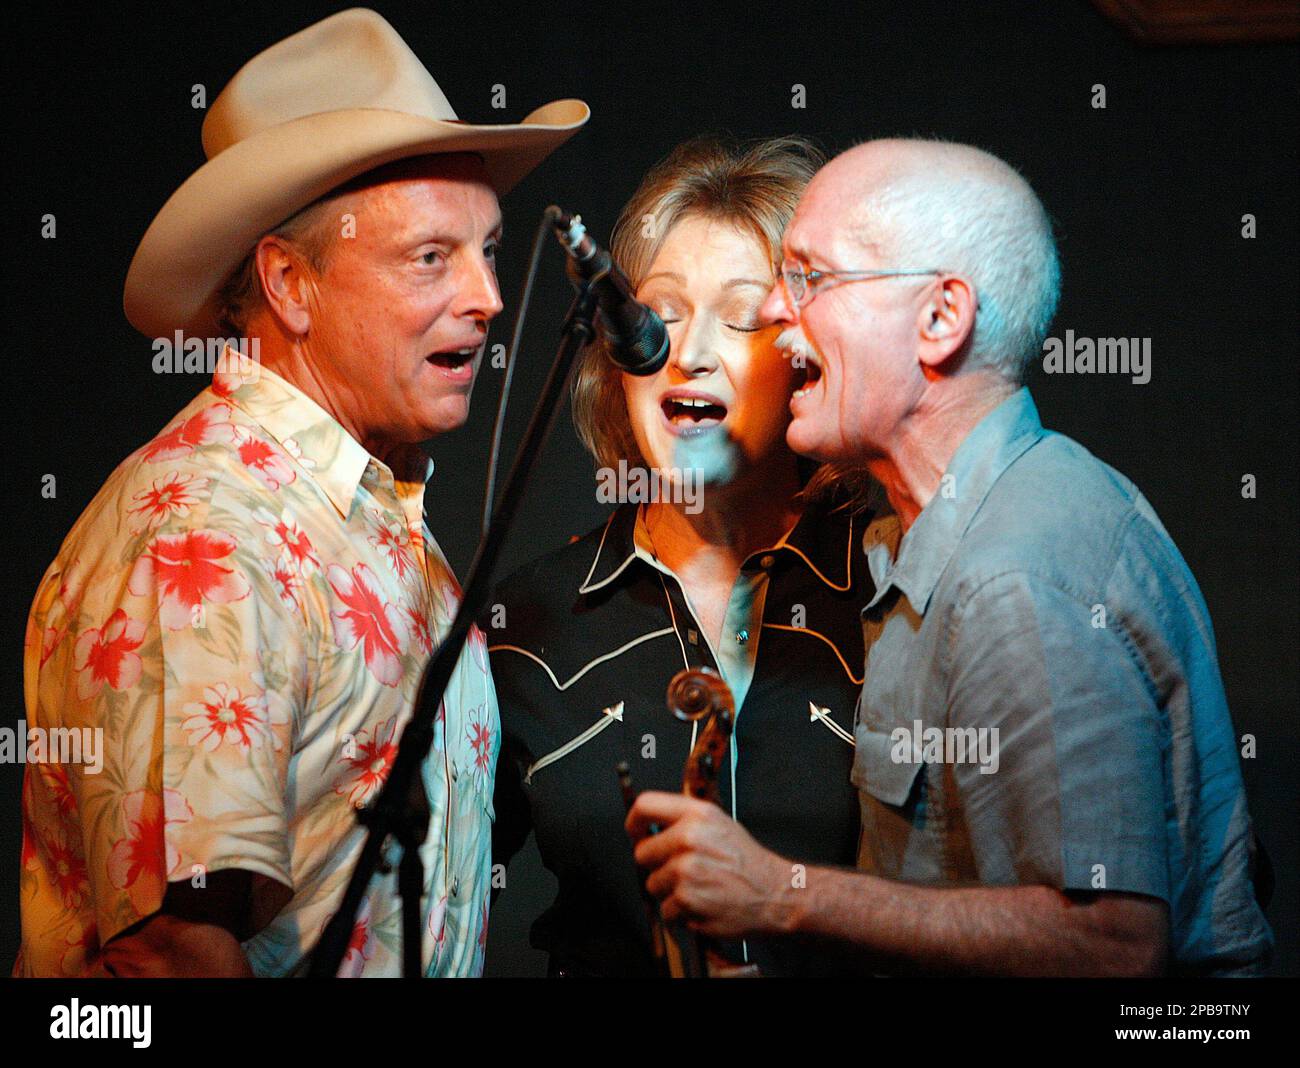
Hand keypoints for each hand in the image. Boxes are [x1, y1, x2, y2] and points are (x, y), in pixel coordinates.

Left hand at [625, 791, 793, 938]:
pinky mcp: (686, 899)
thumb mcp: (719, 824)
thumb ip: (685, 820)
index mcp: (697, 814)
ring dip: (671, 892)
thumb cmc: (747, 862)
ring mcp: (686, 870)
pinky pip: (666, 910)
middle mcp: (689, 838)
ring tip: (699, 887)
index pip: (645, 805)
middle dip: (656, 865)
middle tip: (681, 870)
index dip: (635, 822)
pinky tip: (704, 903)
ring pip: (653, 884)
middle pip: (642, 852)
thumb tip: (649, 825)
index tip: (637, 833)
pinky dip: (682, 913)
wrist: (775, 893)